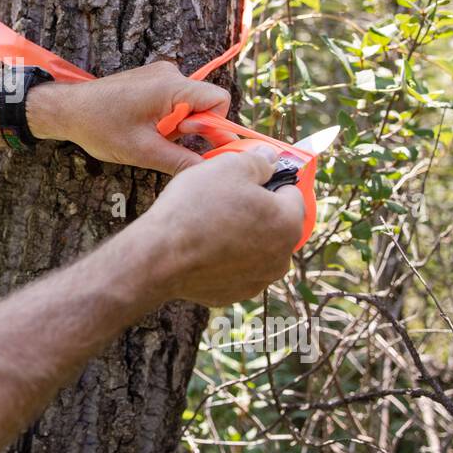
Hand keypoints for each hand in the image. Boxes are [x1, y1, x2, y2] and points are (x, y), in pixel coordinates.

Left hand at [26, 61, 233, 174]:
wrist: (67, 110)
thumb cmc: (100, 127)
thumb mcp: (142, 151)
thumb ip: (180, 161)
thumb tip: (208, 172)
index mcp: (171, 86)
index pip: (219, 100)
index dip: (215, 126)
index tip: (194, 143)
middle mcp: (169, 74)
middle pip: (204, 104)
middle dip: (192, 129)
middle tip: (164, 143)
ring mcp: (159, 74)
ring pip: (189, 105)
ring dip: (176, 126)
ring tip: (147, 135)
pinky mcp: (151, 80)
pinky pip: (174, 100)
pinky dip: (166, 118)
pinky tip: (143, 128)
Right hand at [134, 145, 304, 306]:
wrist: (159, 256)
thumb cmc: (195, 207)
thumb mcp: (228, 167)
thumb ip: (258, 161)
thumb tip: (271, 159)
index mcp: (288, 223)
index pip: (293, 193)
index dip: (271, 180)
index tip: (249, 177)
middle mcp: (281, 257)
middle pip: (276, 223)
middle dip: (257, 210)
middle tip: (226, 198)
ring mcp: (258, 280)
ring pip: (257, 248)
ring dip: (242, 235)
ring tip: (211, 224)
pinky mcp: (234, 294)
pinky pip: (236, 269)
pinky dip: (225, 258)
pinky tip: (202, 248)